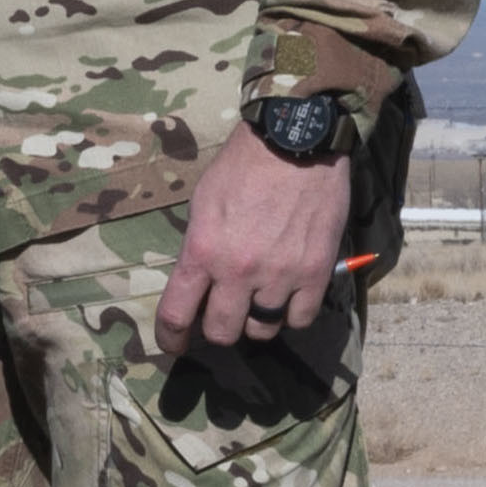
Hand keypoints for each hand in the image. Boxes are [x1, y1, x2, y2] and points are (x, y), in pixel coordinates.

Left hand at [156, 121, 358, 347]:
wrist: (295, 141)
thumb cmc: (242, 166)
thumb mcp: (203, 204)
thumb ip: (199, 249)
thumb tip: (198, 284)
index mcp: (203, 251)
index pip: (177, 315)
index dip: (170, 339)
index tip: (173, 344)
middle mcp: (238, 271)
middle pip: (222, 333)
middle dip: (218, 328)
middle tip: (224, 313)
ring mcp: (280, 275)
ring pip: (262, 330)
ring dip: (256, 320)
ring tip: (259, 301)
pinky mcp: (315, 273)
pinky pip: (299, 319)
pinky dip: (291, 314)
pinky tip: (288, 298)